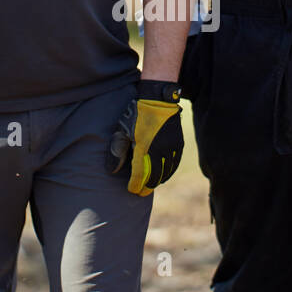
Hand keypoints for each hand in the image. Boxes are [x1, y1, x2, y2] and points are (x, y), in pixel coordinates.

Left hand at [107, 80, 183, 195]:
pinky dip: (169, 172)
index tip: (132, 190)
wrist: (158, 99)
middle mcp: (160, 149)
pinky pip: (175, 163)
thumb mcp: (122, 129)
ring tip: (151, 185)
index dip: (136, 185)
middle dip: (147, 186)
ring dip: (158, 180)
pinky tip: (163, 174)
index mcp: (144, 147)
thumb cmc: (137, 113)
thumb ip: (117, 149)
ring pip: (167, 171)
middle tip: (141, 193)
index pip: (140, 174)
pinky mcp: (179, 143)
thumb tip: (112, 170)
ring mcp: (171, 147)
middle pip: (155, 176)